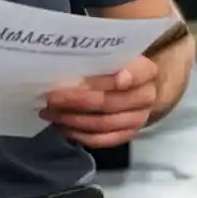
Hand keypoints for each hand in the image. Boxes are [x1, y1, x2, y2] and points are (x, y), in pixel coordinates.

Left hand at [40, 57, 158, 148]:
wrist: (139, 89)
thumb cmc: (119, 67)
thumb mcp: (115, 57)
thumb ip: (98, 60)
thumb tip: (62, 65)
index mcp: (146, 71)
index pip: (135, 73)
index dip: (118, 77)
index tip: (94, 79)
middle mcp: (146, 96)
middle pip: (109, 101)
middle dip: (76, 100)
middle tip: (51, 97)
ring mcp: (138, 119)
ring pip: (103, 123)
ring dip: (73, 119)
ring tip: (50, 112)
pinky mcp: (128, 135)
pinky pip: (103, 140)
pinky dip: (80, 134)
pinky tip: (62, 127)